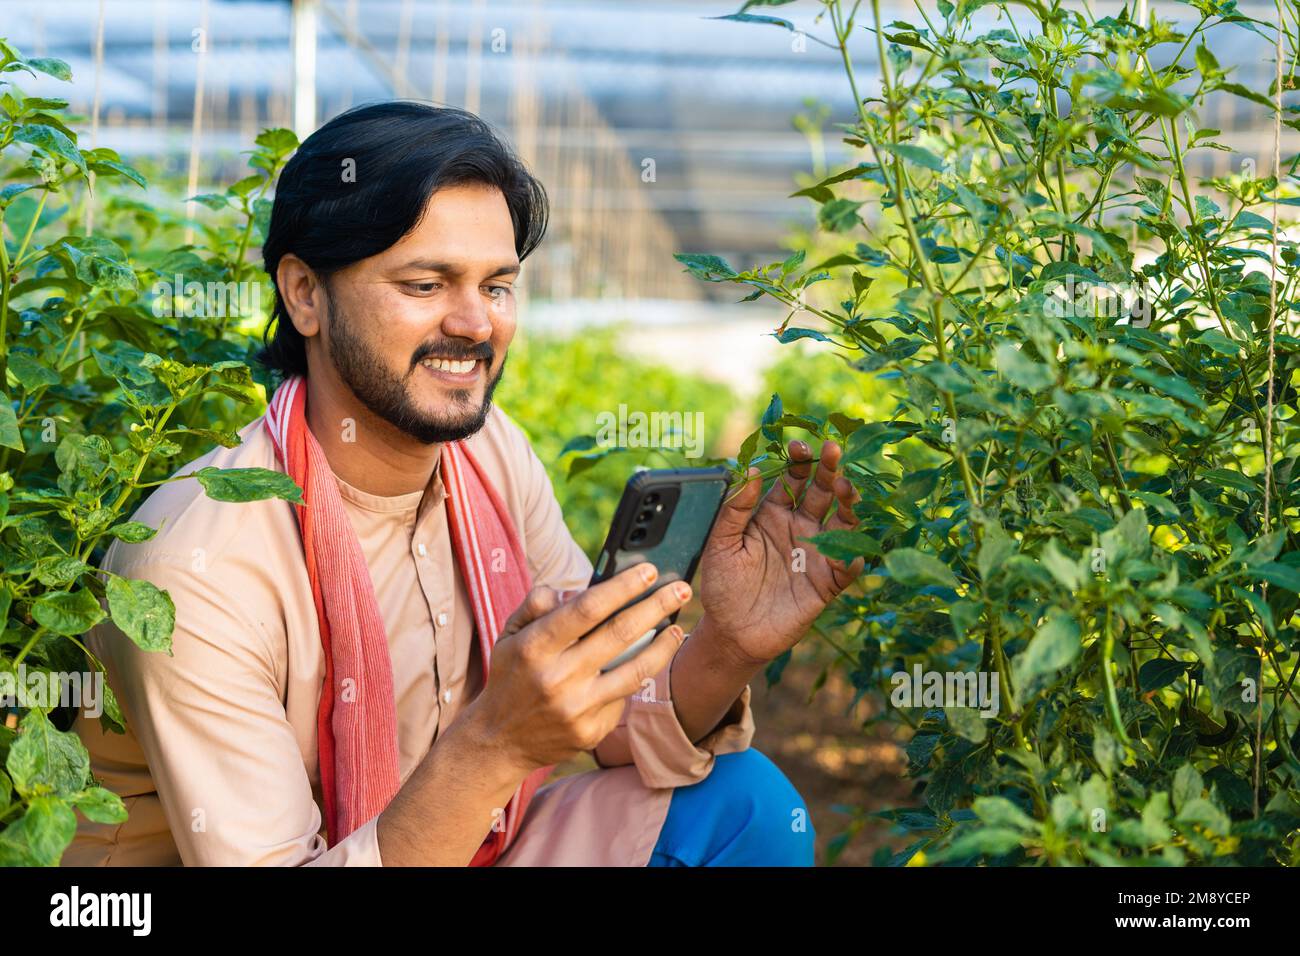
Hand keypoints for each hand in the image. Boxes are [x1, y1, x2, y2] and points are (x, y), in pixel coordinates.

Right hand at [464, 564, 690, 774]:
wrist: (499, 741)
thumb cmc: (511, 677)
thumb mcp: (509, 635)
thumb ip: (536, 605)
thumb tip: (574, 589)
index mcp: (536, 646)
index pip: (588, 608)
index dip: (623, 587)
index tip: (649, 571)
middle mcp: (558, 677)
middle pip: (620, 634)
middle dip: (656, 606)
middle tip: (681, 588)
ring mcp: (577, 708)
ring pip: (635, 670)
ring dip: (663, 646)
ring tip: (678, 628)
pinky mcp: (591, 731)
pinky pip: (622, 697)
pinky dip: (634, 677)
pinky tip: (642, 665)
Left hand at [697, 439, 862, 666]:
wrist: (730, 632)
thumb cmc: (723, 585)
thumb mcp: (721, 542)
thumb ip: (735, 508)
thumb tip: (755, 470)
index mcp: (774, 513)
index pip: (793, 478)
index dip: (799, 460)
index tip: (799, 445)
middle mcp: (800, 527)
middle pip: (822, 492)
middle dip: (829, 470)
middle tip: (833, 450)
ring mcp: (816, 553)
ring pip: (843, 521)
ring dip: (849, 503)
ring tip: (846, 486)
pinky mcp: (828, 582)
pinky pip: (848, 565)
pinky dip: (854, 554)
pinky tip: (852, 546)